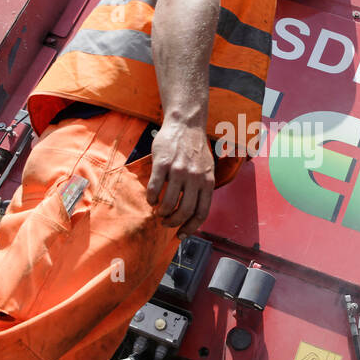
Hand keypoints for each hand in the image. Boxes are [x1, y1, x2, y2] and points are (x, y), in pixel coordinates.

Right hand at [146, 117, 214, 236]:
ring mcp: (178, 170)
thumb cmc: (195, 149)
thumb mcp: (207, 169)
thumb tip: (193, 213)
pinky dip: (151, 198)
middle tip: (166, 223)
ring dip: (162, 212)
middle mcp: (195, 178)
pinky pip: (155, 188)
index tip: (181, 234)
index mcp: (207, 181)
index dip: (191, 228)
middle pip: (184, 211)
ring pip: (168, 202)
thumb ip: (202, 188)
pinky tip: (151, 199)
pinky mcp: (163, 163)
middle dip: (173, 223)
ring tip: (159, 211)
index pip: (201, 213)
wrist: (186, 124)